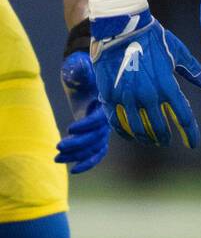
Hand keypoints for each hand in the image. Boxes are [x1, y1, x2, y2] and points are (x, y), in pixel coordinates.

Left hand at [55, 50, 110, 173]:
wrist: (83, 76)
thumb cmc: (81, 70)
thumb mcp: (79, 67)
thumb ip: (78, 70)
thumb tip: (77, 69)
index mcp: (104, 104)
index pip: (99, 120)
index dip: (86, 126)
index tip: (69, 129)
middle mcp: (106, 119)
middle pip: (96, 137)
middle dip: (78, 145)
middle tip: (58, 146)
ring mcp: (101, 129)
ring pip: (94, 148)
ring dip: (77, 156)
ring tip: (57, 158)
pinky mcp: (95, 135)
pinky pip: (96, 153)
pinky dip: (87, 163)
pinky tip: (73, 170)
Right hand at [90, 10, 200, 147]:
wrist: (120, 26)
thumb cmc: (152, 37)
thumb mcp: (177, 52)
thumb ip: (193, 71)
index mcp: (167, 86)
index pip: (184, 118)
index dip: (191, 134)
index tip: (193, 143)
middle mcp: (148, 96)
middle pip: (159, 129)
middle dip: (164, 138)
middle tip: (166, 141)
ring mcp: (127, 97)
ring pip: (138, 130)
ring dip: (146, 138)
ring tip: (149, 140)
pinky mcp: (109, 95)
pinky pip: (117, 122)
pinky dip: (125, 132)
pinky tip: (130, 134)